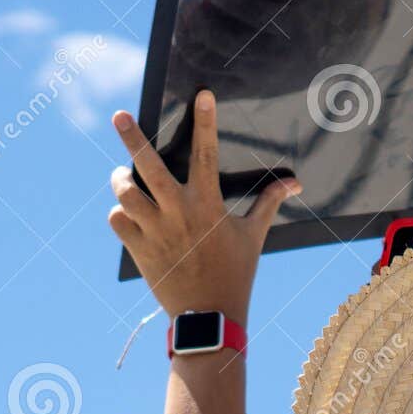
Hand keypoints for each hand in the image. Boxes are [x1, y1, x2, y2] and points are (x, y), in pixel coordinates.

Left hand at [108, 90, 300, 328]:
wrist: (209, 317)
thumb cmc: (235, 273)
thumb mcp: (253, 236)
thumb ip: (269, 203)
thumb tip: (295, 183)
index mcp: (208, 205)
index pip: (207, 154)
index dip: (205, 123)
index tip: (202, 96)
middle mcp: (178, 213)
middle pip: (148, 166)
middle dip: (132, 138)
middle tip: (119, 115)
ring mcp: (154, 231)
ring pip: (125, 192)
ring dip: (121, 179)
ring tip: (123, 174)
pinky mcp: (138, 250)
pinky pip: (117, 221)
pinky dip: (119, 214)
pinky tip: (127, 213)